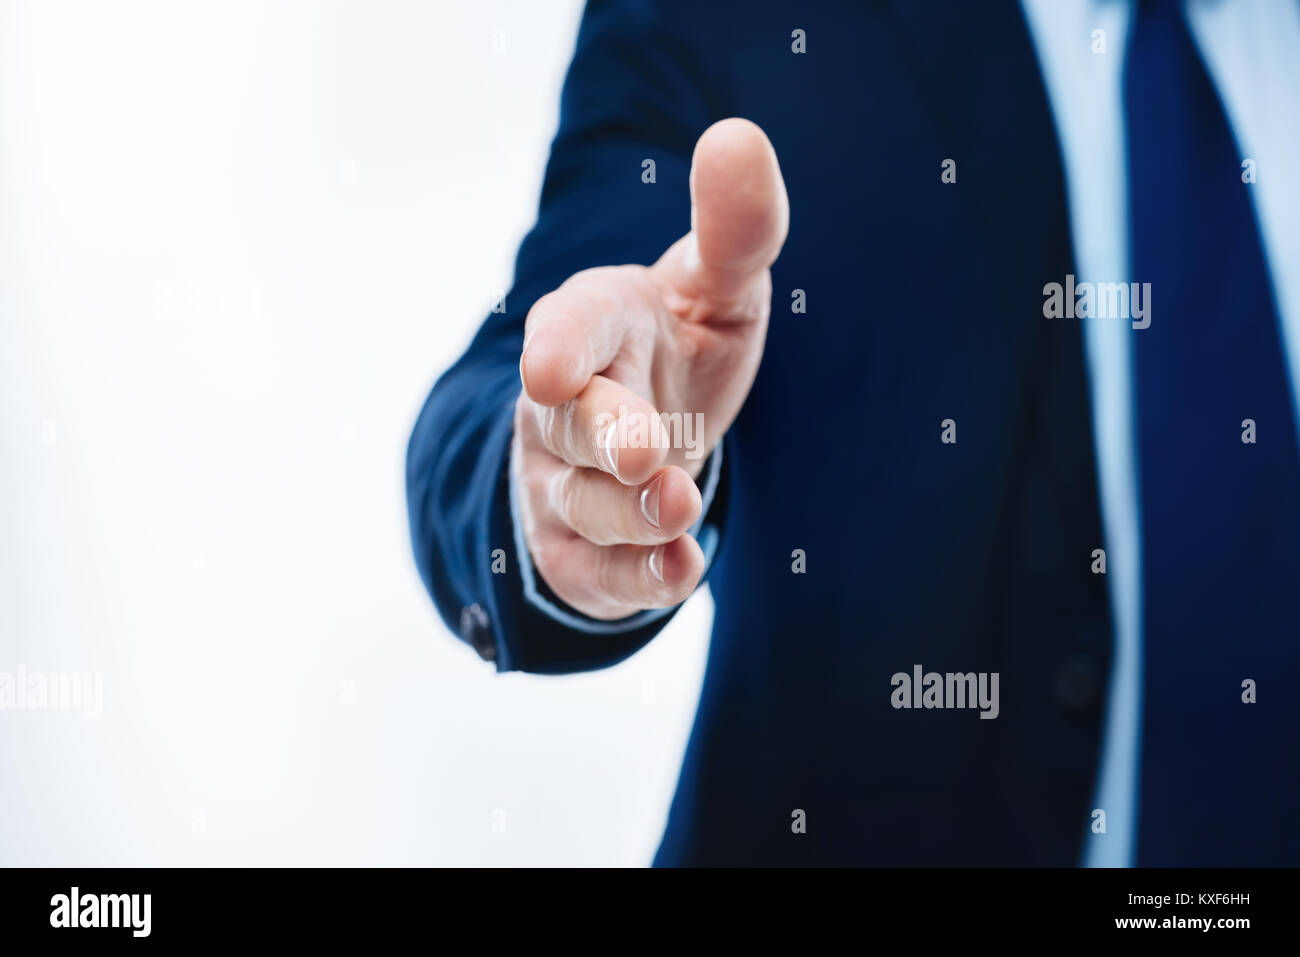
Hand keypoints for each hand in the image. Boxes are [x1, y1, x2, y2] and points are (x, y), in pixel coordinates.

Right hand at [512, 118, 788, 619]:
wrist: (647, 431)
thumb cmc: (680, 346)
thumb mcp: (717, 286)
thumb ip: (733, 229)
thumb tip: (738, 136)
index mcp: (597, 325)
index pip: (570, 325)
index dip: (560, 344)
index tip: (550, 368)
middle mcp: (566, 406)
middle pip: (571, 424)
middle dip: (605, 436)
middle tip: (644, 450)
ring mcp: (565, 481)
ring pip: (583, 504)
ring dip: (630, 514)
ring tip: (681, 510)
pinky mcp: (581, 549)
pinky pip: (597, 572)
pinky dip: (637, 577)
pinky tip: (683, 567)